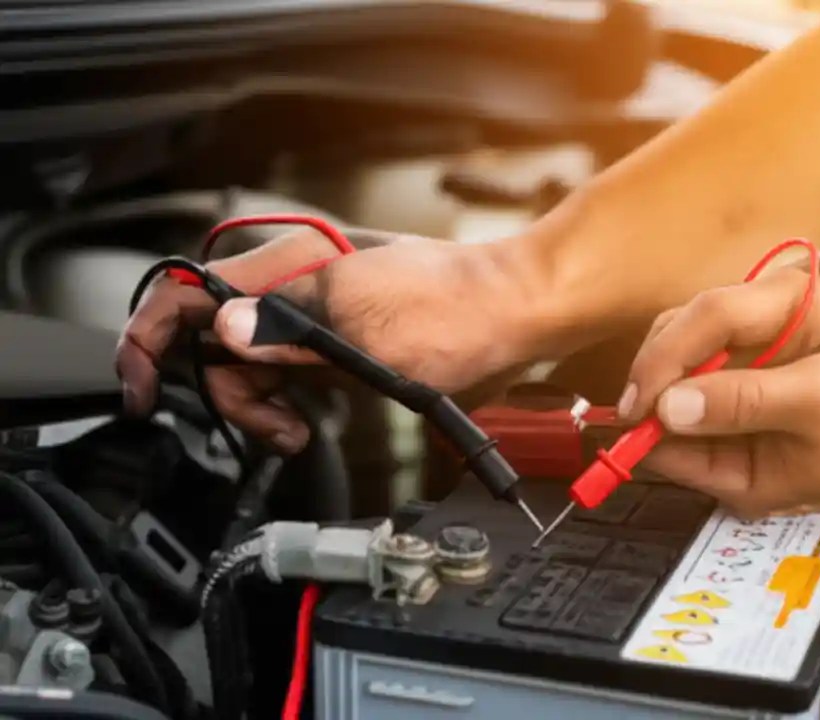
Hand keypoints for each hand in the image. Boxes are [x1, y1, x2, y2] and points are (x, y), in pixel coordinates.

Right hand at [117, 228, 563, 453]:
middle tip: (272, 428)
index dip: (148, 343)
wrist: (512, 308)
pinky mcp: (333, 328)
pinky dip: (285, 395)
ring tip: (298, 430)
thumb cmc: (456, 312)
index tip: (141, 394)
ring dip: (260, 403)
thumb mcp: (365, 334)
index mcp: (287, 268)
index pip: (184, 296)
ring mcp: (312, 305)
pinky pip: (283, 363)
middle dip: (228, 393)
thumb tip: (225, 332)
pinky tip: (310, 416)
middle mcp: (290, 281)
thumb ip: (288, 334)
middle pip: (212, 339)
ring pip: (247, 360)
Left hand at [622, 273, 819, 515]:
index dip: (648, 409)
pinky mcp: (789, 394)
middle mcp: (751, 459)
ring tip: (733, 322)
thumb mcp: (810, 403)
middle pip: (678, 415)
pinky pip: (739, 367)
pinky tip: (758, 323)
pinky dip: (737, 344)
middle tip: (699, 331)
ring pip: (706, 383)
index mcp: (749, 482)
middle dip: (679, 370)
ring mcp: (770, 425)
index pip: (665, 453)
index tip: (646, 369)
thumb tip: (663, 408)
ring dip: (709, 350)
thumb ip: (734, 403)